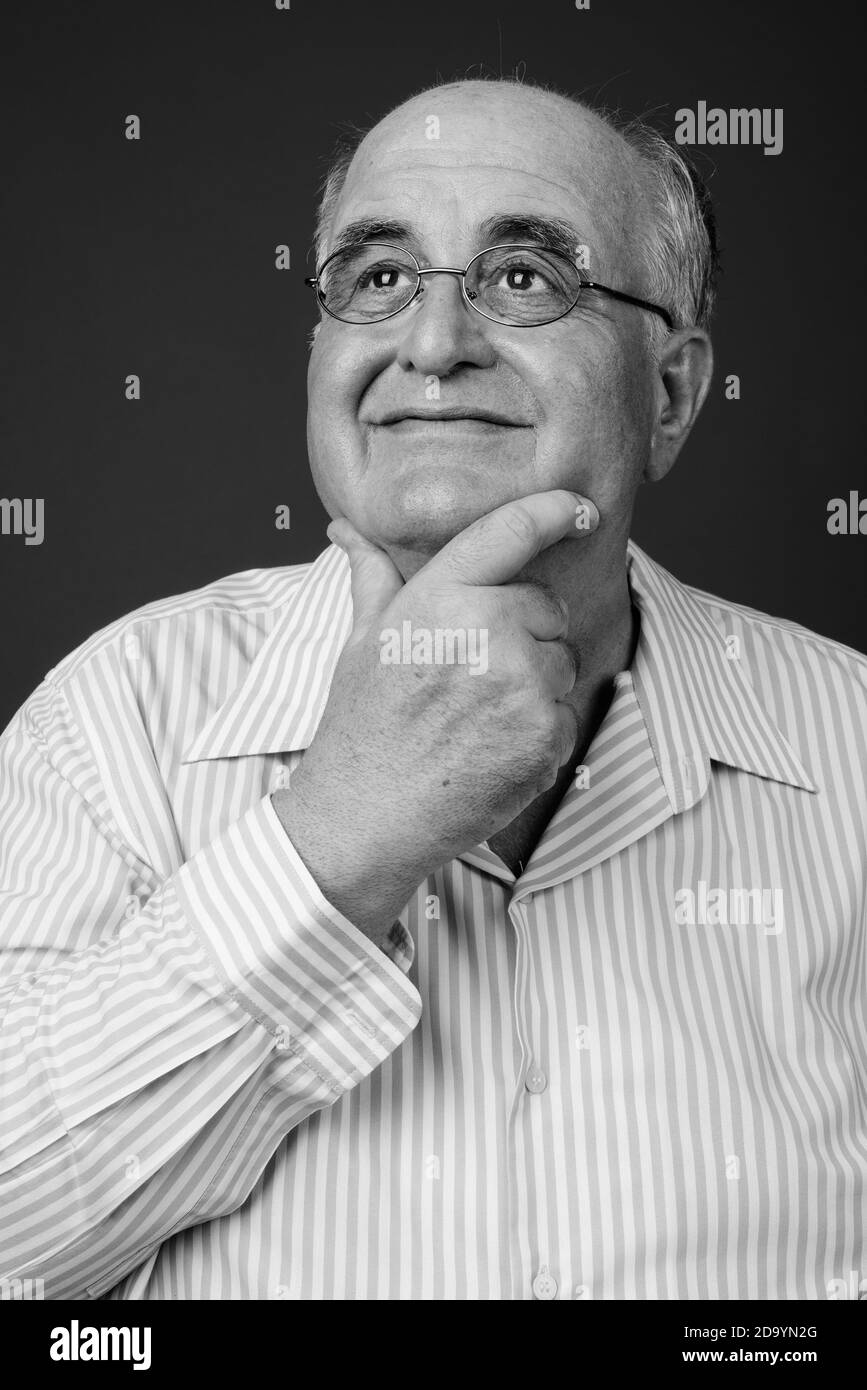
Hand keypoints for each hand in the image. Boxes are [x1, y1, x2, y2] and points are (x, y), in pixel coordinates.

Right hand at [273, 489, 597, 944]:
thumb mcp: (361, 641)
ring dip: (537, 687)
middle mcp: (484, 627)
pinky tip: (493, 751)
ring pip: (563, 662)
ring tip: (479, 719)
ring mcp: (519, 681)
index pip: (511, 532)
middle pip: (547, 606)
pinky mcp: (543, 732)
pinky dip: (541, 735)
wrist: (364, 816)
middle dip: (524, 635)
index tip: (581, 509)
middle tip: (471, 679)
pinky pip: (566, 715)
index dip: (554, 510)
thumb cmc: (362, 726)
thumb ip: (373, 578)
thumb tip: (347, 530)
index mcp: (439, 595)